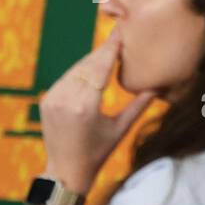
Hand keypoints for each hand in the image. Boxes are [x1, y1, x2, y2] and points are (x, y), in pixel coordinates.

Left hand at [39, 29, 155, 192]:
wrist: (66, 170)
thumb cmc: (98, 153)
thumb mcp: (121, 129)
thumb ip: (139, 105)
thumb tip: (158, 86)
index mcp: (85, 106)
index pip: (99, 69)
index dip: (110, 50)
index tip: (120, 34)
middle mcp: (65, 99)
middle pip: (86, 66)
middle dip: (102, 52)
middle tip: (117, 37)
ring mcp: (52, 99)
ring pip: (74, 71)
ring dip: (91, 60)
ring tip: (108, 50)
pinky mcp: (46, 101)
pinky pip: (65, 80)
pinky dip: (78, 72)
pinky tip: (91, 66)